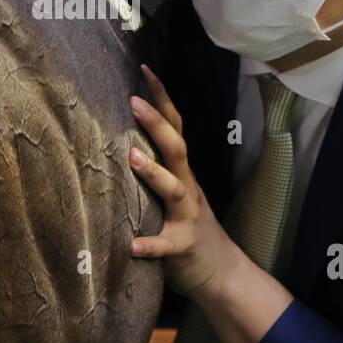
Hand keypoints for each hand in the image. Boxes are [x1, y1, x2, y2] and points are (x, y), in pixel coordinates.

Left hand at [128, 63, 236, 300]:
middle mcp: (187, 187)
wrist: (222, 272)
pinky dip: (151, 244)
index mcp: (182, 172)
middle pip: (176, 149)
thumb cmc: (187, 227)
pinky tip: (133, 245)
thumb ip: (156, 168)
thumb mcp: (174, 192)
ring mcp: (188, 216)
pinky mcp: (184, 246)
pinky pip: (167, 245)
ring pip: (173, 189)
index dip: (162, 98)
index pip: (175, 127)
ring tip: (131, 158)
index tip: (144, 69)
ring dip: (153, 173)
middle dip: (156, 124)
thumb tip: (120, 140)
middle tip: (133, 101)